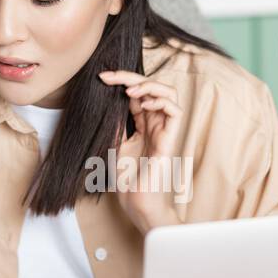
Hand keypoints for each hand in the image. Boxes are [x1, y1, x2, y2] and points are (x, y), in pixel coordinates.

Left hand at [98, 70, 185, 233]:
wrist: (135, 201)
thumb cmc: (127, 179)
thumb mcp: (114, 144)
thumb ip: (116, 123)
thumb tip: (110, 99)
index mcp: (142, 125)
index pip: (136, 93)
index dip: (121, 81)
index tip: (102, 78)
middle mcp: (155, 124)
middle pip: (152, 87)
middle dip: (131, 76)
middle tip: (110, 76)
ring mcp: (164, 130)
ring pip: (169, 93)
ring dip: (149, 85)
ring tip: (130, 89)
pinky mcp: (170, 139)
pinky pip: (175, 111)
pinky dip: (160, 102)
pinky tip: (143, 105)